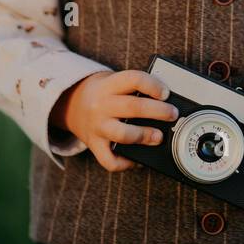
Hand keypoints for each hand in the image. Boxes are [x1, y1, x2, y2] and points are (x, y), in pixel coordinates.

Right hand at [52, 70, 179, 171]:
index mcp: (108, 85)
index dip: (153, 85)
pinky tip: (138, 159)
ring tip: (159, 137)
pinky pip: (110, 160)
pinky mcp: (94, 145)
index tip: (166, 93)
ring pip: (123, 134)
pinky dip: (126, 164)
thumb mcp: (113, 80)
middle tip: (172, 114)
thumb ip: (134, 87)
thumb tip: (166, 99)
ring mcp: (97, 127)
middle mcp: (100, 105)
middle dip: (159, 111)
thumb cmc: (102, 92)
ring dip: (145, 136)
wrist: (70, 103)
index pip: (133, 79)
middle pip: (133, 107)